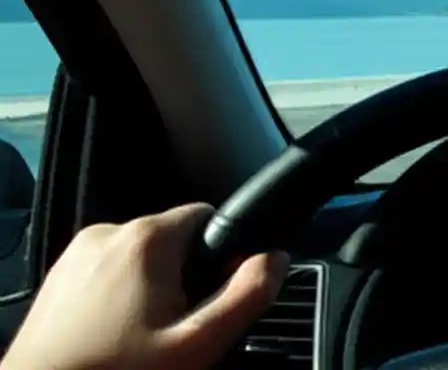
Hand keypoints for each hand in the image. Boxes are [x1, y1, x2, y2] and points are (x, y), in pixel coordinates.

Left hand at [1, 203, 288, 369]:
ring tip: (141, 338)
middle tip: (175, 329)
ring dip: (151, 290)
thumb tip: (276, 259)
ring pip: (141, 259)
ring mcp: (77, 254)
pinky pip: (109, 273)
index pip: (210, 216)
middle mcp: (109, 232)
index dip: (222, 257)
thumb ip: (247, 295)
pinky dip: (119, 298)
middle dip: (185, 278)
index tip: (210, 299)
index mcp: (147, 238)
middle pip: (175, 241)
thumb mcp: (197, 343)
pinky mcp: (59, 277)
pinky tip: (115, 337)